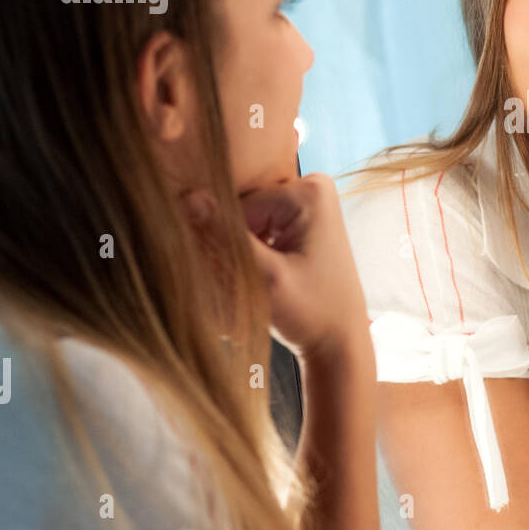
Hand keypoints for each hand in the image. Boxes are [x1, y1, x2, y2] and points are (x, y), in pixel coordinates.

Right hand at [237, 173, 371, 361]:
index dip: (230, 244)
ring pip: (247, 224)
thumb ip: (226, 237)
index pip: (238, 207)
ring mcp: (309, 204)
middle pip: (243, 211)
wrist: (340, 342)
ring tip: (262, 283)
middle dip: (238, 247)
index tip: (246, 275)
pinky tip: (265, 278)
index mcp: (309, 191)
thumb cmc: (311, 313)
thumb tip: (189, 198)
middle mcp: (312, 187)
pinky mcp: (303, 222)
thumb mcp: (265, 277)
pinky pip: (260, 230)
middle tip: (254, 282)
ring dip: (244, 254)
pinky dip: (254, 255)